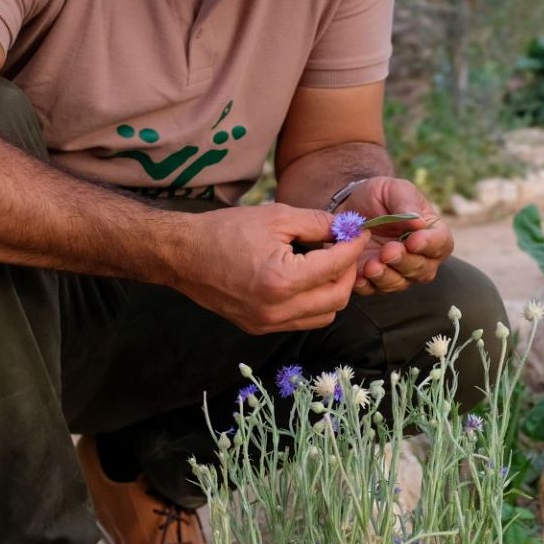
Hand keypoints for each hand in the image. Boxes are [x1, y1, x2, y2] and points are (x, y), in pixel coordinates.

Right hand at [173, 204, 366, 334]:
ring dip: (333, 291)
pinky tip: (307, 279)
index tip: (359, 233)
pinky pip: (302, 321)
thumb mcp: (275, 216)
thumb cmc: (226, 230)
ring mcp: (268, 323)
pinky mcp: (260, 327)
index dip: (353, 247)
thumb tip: (345, 229)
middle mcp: (277, 309)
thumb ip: (317, 223)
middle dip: (349, 272)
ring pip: (324, 316)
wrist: (184, 255)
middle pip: (337, 298)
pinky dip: (314, 302)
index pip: (336, 267)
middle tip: (345, 249)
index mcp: (282, 280)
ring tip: (326, 264)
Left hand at [340, 178, 452, 295]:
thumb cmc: (379, 196)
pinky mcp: (376, 280)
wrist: (350, 207)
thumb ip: (406, 203)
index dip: (429, 245)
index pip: (441, 243)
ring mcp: (399, 271)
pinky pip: (375, 290)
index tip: (413, 241)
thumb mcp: (393, 189)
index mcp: (432, 232)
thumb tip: (419, 224)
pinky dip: (367, 285)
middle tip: (388, 251)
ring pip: (401, 283)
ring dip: (387, 276)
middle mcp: (421, 257)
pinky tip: (358, 277)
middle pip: (423, 269)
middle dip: (405, 261)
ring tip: (371, 265)